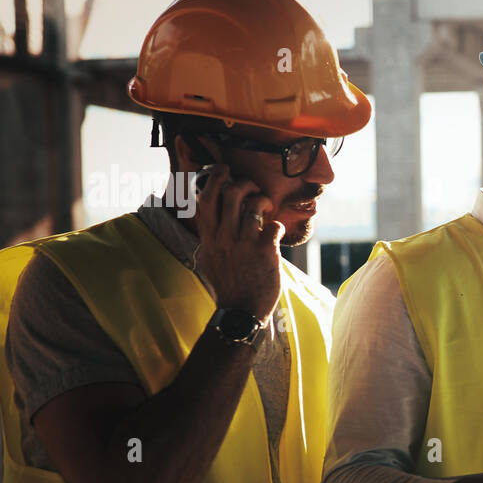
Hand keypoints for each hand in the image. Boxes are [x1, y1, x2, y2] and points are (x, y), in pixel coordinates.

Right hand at [192, 164, 284, 323]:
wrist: (241, 311)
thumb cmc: (228, 284)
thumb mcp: (209, 258)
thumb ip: (210, 235)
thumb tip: (207, 216)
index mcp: (209, 237)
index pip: (206, 199)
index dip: (216, 178)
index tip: (225, 170)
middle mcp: (224, 237)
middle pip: (232, 194)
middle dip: (246, 183)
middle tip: (253, 189)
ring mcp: (244, 243)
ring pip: (254, 205)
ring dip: (264, 201)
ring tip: (266, 208)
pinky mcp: (264, 252)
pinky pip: (274, 225)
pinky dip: (277, 224)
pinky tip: (274, 233)